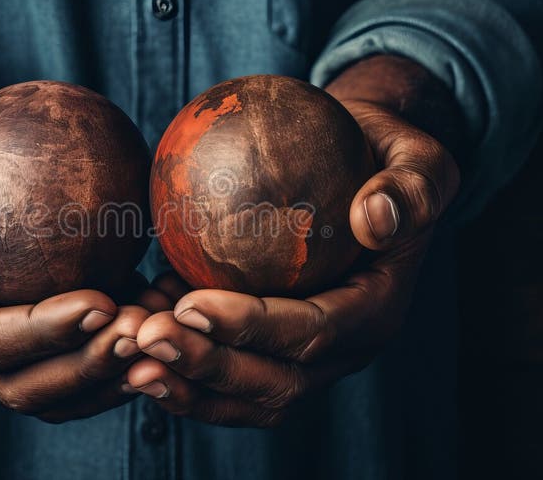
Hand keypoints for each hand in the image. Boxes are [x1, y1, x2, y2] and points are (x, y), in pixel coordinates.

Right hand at [0, 60, 148, 421]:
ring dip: (119, 370)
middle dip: (91, 367)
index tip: (102, 299)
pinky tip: (174, 306)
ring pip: (66, 386)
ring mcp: (5, 350)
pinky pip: (87, 353)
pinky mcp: (43, 334)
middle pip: (31, 385)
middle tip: (149, 331)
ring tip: (173, 331)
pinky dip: (130, 344)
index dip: (45, 333)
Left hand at [124, 55, 461, 425]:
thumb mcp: (417, 158)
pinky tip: (129, 336)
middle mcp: (341, 349)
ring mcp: (303, 356)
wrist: (361, 167)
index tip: (190, 302)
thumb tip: (375, 216)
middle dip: (205, 365)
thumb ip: (411, 187)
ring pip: (242, 391)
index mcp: (376, 311)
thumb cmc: (383, 152)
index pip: (313, 331)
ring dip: (183, 381)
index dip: (253, 327)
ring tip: (125, 355)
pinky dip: (179, 366)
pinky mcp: (268, 346)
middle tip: (141, 337)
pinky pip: (223, 371)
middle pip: (272, 379)